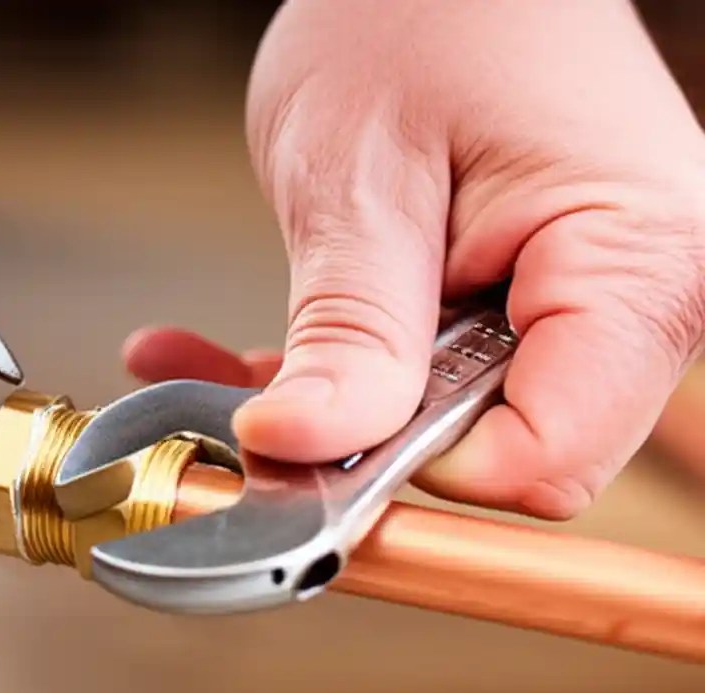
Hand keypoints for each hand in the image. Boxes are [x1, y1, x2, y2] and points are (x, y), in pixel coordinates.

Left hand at [125, 0, 704, 519]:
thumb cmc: (413, 13)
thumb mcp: (356, 180)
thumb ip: (346, 330)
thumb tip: (305, 448)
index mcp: (636, 264)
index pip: (545, 458)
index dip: (420, 464)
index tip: (317, 435)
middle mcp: (641, 292)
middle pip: (512, 447)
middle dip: (380, 435)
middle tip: (265, 400)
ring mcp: (592, 295)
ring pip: (466, 419)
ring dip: (349, 402)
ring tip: (235, 356)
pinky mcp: (538, 292)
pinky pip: (448, 376)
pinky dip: (352, 371)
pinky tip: (260, 350)